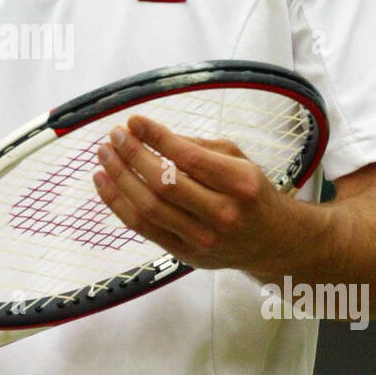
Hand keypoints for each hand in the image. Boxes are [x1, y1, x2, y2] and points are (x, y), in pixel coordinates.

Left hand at [92, 116, 299, 275]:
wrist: (272, 241)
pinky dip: (117, 203)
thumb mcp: (238, 159)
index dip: (156, 137)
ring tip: (104, 154)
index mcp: (240, 183)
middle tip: (115, 135)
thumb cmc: (250, 192)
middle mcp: (222, 214)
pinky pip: (142, 228)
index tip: (133, 121)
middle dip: (132, 155)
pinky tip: (103, 182)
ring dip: (119, 177)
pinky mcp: (184, 254)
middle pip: (165, 183)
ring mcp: (202, 239)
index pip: (190, 158)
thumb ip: (198, 145)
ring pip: (148, 207)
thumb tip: (148, 132)